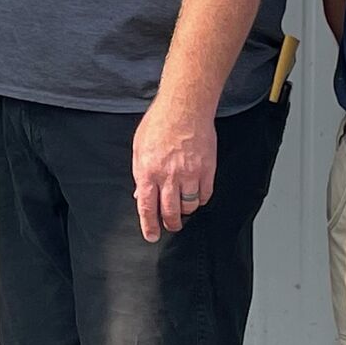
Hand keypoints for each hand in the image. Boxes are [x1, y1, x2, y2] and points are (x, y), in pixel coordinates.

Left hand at [132, 101, 215, 242]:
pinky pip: (205, 195)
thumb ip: (140, 173)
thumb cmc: (159, 124)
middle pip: (170, 212)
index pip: (147, 208)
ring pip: (189, 207)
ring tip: (183, 207)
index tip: (151, 236)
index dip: (149, 226)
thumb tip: (140, 194)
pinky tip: (196, 195)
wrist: (184, 108)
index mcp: (148, 171)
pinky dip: (200, 199)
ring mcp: (189, 174)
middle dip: (170, 224)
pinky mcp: (207, 170)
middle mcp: (168, 176)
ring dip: (185, 211)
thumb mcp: (139, 148)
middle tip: (170, 225)